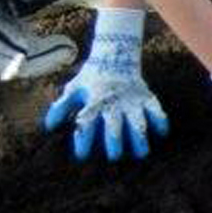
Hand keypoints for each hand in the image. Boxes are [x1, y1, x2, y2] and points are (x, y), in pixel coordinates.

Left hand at [43, 7, 166, 161]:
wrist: (115, 56)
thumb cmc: (91, 78)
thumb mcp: (73, 89)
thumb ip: (61, 107)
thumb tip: (49, 127)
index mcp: (93, 101)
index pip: (86, 122)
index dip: (83, 139)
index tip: (82, 155)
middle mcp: (113, 102)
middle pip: (114, 125)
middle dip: (114, 141)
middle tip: (114, 157)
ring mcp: (131, 100)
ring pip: (137, 120)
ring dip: (139, 137)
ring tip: (142, 154)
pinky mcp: (145, 96)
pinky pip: (155, 109)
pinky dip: (160, 120)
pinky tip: (162, 133)